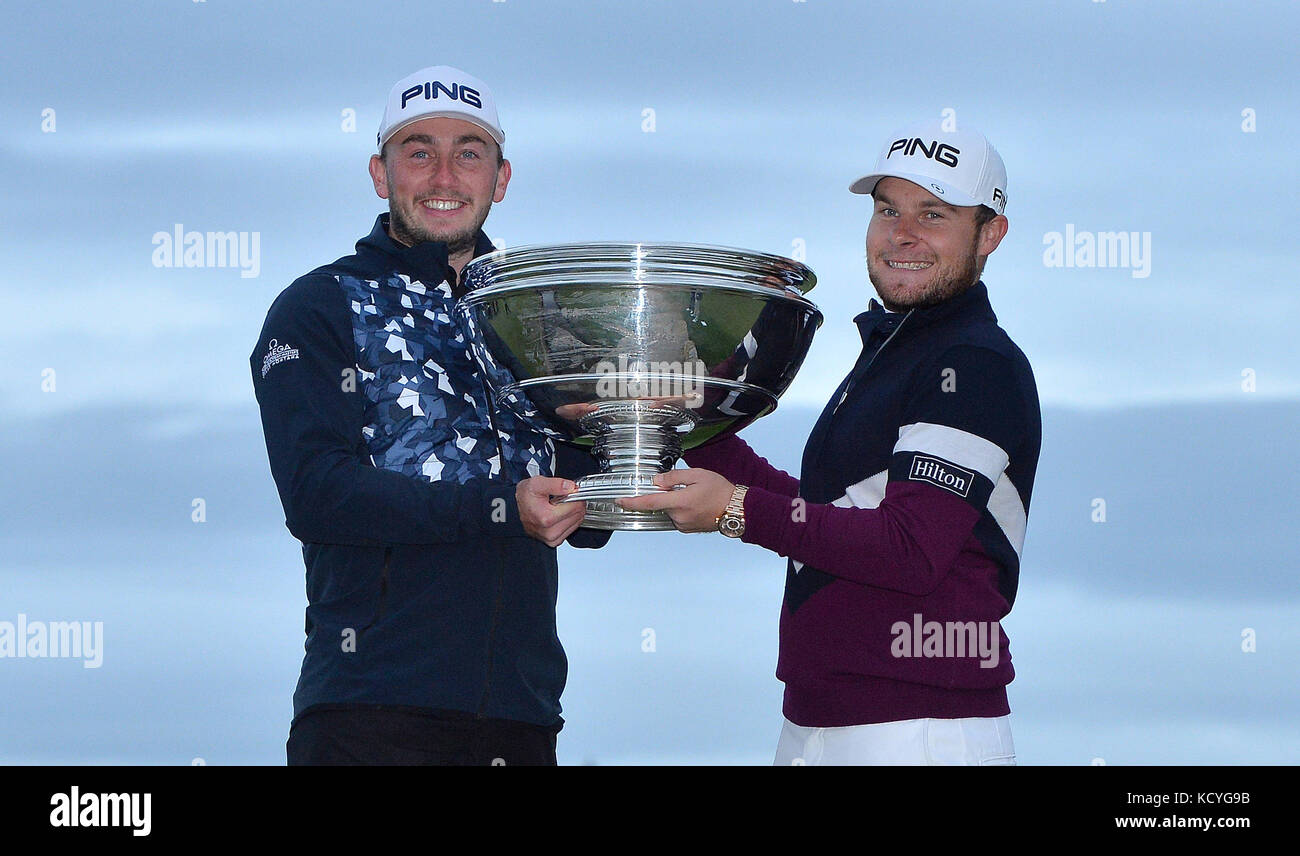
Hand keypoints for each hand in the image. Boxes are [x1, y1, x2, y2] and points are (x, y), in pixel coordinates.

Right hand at [517, 477, 587, 546]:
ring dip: (572, 512)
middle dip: (574, 503)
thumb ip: (555, 484)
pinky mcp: (554, 542)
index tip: (569, 491)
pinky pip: (572, 529)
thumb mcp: (536, 483)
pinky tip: (559, 514)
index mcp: (546, 518)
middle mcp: (550, 532)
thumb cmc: (525, 498)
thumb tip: (570, 487)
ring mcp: (552, 539)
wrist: (514, 509)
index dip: (574, 495)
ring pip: (577, 522)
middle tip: (563, 497)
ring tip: (559, 505)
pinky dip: (569, 520)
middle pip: (578, 514)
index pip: (576, 506)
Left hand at [616, 468, 734, 532]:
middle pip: (662, 504)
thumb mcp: (697, 475)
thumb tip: (658, 481)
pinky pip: (677, 516)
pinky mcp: (688, 529)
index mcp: (679, 502)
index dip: (632, 502)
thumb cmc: (721, 491)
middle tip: (687, 487)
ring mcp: (683, 525)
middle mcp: (679, 517)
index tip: (620, 501)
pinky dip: (681, 509)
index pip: (649, 502)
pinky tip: (696, 503)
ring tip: (696, 495)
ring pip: (670, 510)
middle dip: (668, 494)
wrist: (737, 510)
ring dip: (676, 502)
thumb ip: (674, 477)